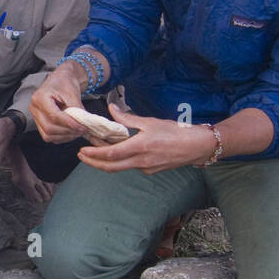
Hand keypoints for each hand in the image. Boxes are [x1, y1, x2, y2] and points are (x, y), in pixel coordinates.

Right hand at [29, 62, 88, 142]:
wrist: (60, 80)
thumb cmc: (65, 83)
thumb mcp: (72, 94)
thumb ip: (76, 110)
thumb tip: (82, 124)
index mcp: (40, 97)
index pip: (54, 116)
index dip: (69, 123)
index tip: (81, 126)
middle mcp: (34, 108)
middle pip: (49, 128)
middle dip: (67, 132)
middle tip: (82, 130)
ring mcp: (35, 117)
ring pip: (48, 135)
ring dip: (64, 136)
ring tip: (77, 131)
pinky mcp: (39, 123)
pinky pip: (48, 136)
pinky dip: (61, 137)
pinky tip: (71, 132)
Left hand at [76, 103, 217, 174]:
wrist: (197, 147)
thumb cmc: (176, 132)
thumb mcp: (151, 121)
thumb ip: (128, 118)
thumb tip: (111, 109)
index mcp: (140, 147)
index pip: (111, 154)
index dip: (94, 154)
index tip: (82, 151)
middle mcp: (141, 161)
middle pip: (111, 167)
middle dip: (93, 162)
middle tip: (81, 155)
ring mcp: (145, 168)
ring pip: (120, 167)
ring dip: (106, 160)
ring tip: (95, 150)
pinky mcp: (150, 170)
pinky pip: (130, 165)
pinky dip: (120, 160)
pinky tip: (116, 151)